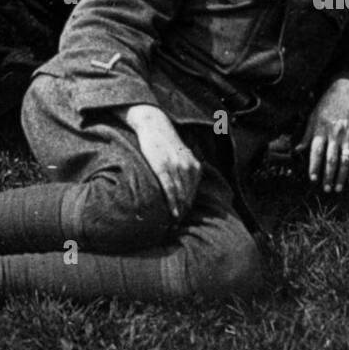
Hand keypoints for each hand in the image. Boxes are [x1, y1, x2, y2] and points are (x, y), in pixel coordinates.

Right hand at [125, 104, 201, 219]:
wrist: (154, 123)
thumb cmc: (165, 141)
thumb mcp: (182, 155)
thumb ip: (186, 170)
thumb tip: (184, 188)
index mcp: (194, 165)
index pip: (194, 192)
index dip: (189, 207)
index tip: (185, 219)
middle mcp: (188, 166)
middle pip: (189, 196)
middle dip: (185, 211)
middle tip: (179, 226)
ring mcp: (176, 166)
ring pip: (181, 194)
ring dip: (180, 210)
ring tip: (175, 224)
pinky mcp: (162, 166)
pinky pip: (170, 188)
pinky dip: (172, 202)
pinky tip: (173, 212)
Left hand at [299, 78, 348, 193]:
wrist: (348, 92)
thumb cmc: (326, 105)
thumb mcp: (313, 116)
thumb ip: (307, 135)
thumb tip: (297, 150)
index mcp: (321, 128)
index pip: (316, 151)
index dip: (314, 165)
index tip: (312, 178)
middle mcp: (334, 133)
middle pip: (332, 159)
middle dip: (328, 176)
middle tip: (326, 189)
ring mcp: (348, 136)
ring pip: (345, 160)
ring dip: (342, 176)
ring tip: (338, 188)